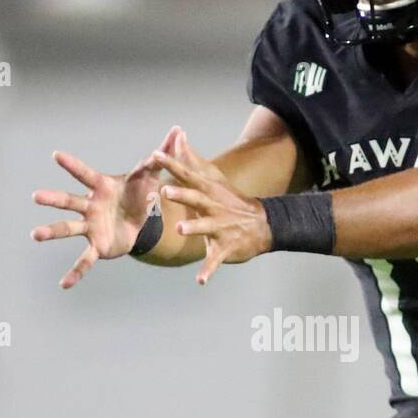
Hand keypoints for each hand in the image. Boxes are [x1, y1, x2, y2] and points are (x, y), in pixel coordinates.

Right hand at [31, 128, 172, 288]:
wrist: (141, 221)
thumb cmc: (139, 193)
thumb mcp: (151, 176)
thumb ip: (161, 154)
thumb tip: (178, 130)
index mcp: (101, 187)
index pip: (85, 174)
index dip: (72, 165)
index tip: (57, 155)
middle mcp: (90, 206)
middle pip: (69, 200)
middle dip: (53, 199)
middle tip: (36, 196)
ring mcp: (91, 227)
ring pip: (68, 228)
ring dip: (51, 231)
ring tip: (35, 234)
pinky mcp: (98, 246)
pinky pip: (85, 260)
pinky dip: (76, 272)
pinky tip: (64, 285)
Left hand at [147, 133, 271, 285]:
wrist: (262, 225)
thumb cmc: (230, 201)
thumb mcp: (214, 178)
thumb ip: (193, 159)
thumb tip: (179, 136)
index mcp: (208, 191)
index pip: (187, 175)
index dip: (171, 164)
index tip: (154, 155)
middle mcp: (214, 207)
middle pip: (196, 199)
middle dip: (182, 195)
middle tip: (165, 190)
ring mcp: (221, 227)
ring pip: (206, 228)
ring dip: (195, 228)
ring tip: (181, 230)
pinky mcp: (226, 247)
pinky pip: (215, 260)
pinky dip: (208, 271)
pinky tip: (200, 281)